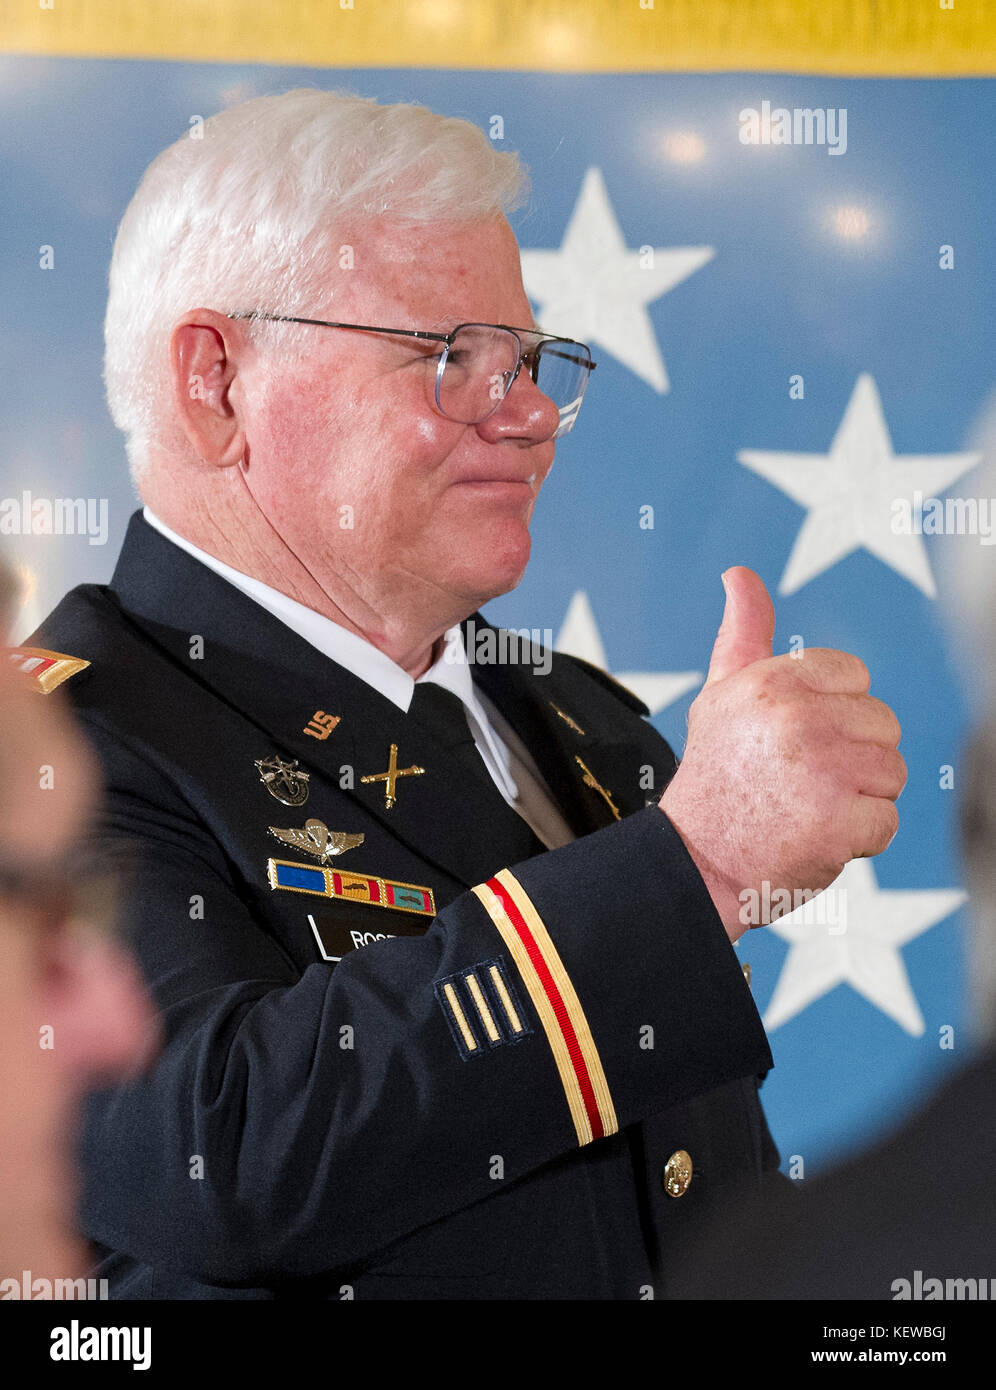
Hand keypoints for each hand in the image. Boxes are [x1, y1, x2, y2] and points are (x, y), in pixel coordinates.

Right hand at [659, 567, 905, 941]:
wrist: (694, 863)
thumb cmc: (713, 778)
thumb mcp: (719, 695)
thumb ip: (743, 633)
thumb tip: (740, 574)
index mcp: (773, 681)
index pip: (855, 677)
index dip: (832, 712)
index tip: (792, 740)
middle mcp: (799, 719)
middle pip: (881, 725)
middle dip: (851, 756)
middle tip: (800, 780)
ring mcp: (823, 772)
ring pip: (892, 773)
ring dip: (859, 797)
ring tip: (808, 807)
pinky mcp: (840, 823)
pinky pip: (886, 821)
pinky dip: (859, 838)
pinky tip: (816, 836)